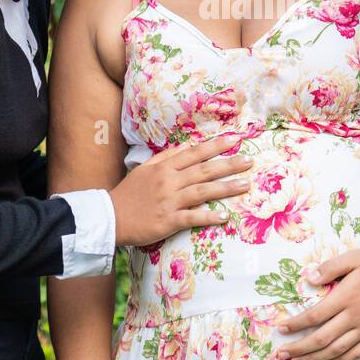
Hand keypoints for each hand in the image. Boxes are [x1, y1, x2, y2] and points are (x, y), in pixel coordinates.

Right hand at [111, 133, 252, 246]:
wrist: (110, 218)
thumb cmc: (128, 194)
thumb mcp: (144, 169)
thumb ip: (166, 157)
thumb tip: (186, 145)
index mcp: (164, 168)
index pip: (194, 153)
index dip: (215, 146)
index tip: (234, 139)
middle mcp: (169, 182)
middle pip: (203, 170)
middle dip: (228, 164)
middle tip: (249, 161)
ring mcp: (169, 201)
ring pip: (202, 191)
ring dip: (225, 188)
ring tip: (245, 184)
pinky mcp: (168, 221)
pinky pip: (192, 217)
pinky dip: (209, 216)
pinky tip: (224, 216)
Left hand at [274, 247, 359, 359]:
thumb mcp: (353, 258)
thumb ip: (329, 268)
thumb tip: (309, 279)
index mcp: (345, 298)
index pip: (314, 316)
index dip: (296, 324)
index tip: (281, 329)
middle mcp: (353, 317)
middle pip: (321, 338)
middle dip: (299, 348)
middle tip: (282, 354)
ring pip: (336, 350)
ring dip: (314, 358)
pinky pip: (355, 353)